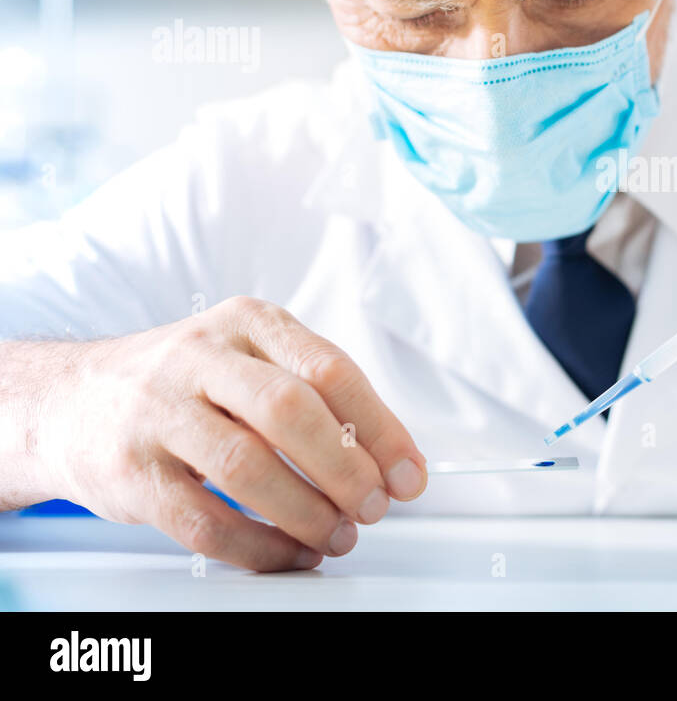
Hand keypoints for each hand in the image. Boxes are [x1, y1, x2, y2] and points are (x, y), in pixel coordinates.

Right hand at [33, 296, 427, 570]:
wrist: (67, 401)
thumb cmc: (183, 385)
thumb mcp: (245, 359)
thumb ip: (312, 395)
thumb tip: (388, 457)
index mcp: (247, 323)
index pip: (331, 370)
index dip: (381, 428)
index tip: (409, 474)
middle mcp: (200, 357)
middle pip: (292, 412)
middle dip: (347, 470)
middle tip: (376, 507)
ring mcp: (157, 412)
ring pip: (247, 467)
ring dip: (306, 513)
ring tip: (338, 535)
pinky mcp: (129, 471)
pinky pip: (203, 521)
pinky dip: (258, 547)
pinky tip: (288, 553)